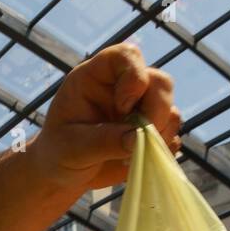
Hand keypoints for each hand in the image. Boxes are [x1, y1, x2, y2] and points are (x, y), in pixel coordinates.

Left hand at [29, 43, 181, 192]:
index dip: (134, 77)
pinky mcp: (150, 133)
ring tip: (130, 158)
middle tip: (139, 141)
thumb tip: (139, 138)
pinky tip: (136, 162)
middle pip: (160, 82)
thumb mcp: (71, 147)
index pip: (127, 55)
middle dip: (157, 112)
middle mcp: (123, 88)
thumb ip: (103, 140)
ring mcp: (140, 110)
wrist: (63, 174)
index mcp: (97, 77)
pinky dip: (161, 152)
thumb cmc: (58, 152)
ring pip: (170, 110)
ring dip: (159, 136)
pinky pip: (171, 136)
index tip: (123, 107)